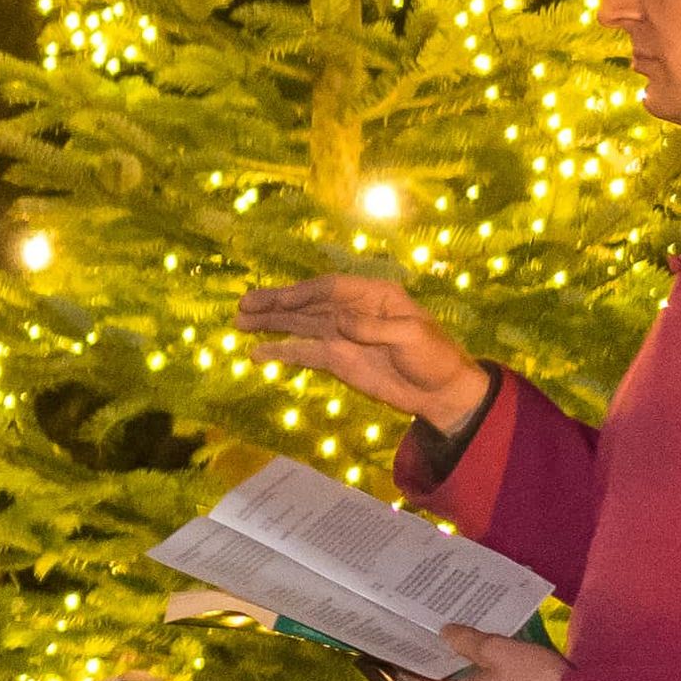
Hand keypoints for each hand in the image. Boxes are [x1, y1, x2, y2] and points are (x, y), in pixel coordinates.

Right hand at [234, 274, 490, 440]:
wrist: (440, 391)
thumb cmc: (433, 356)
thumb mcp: (411, 337)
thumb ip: (374, 328)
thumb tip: (338, 321)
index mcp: (373, 295)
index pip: (330, 288)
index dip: (303, 293)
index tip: (279, 301)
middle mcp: (351, 310)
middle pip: (307, 303)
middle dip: (275, 304)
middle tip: (244, 305)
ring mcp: (341, 335)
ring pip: (299, 325)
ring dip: (271, 324)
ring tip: (240, 322)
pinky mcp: (336, 360)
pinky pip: (304, 353)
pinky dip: (281, 352)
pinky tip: (258, 353)